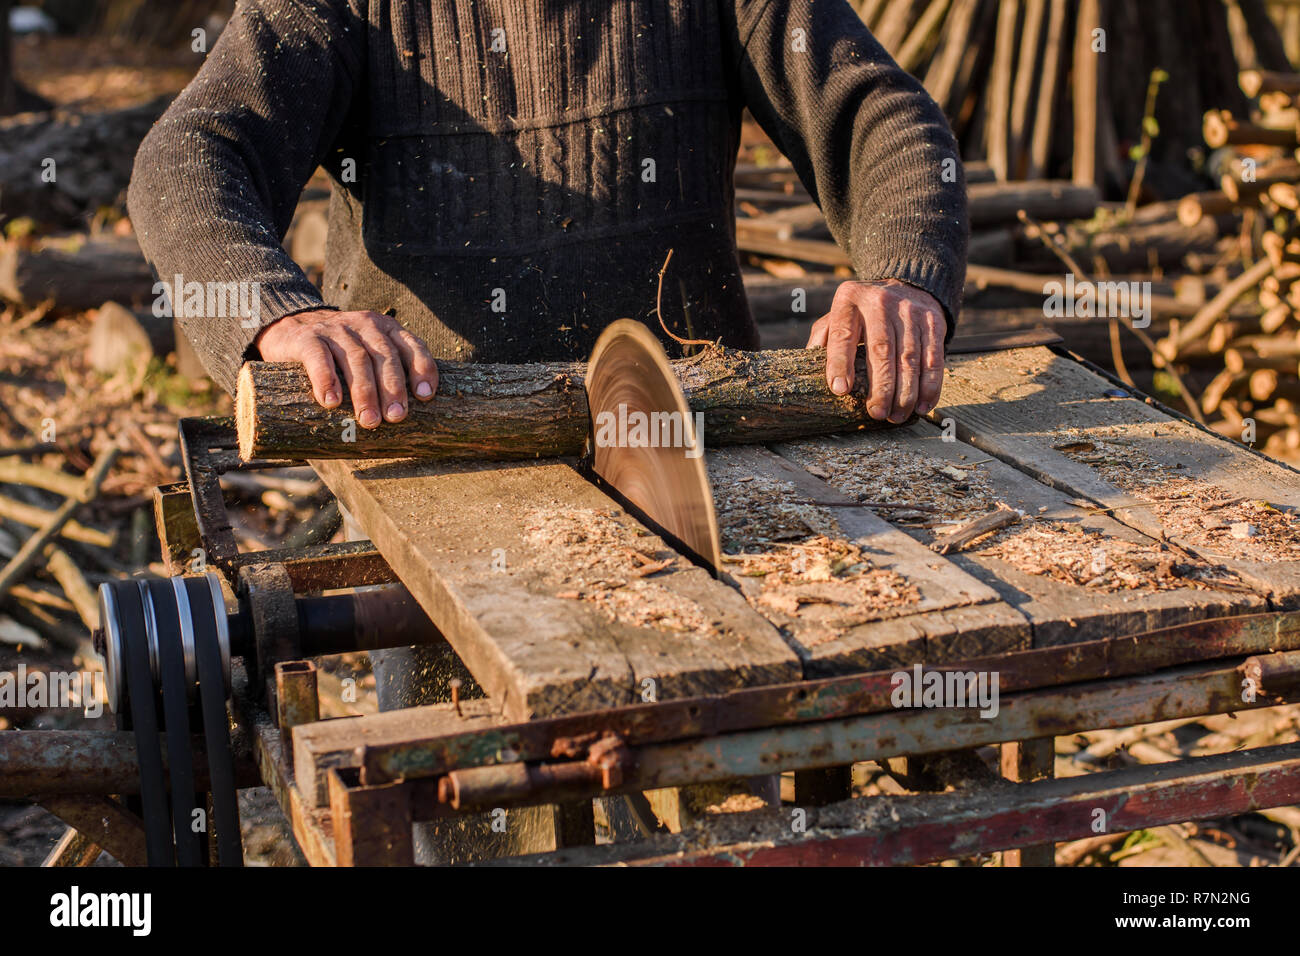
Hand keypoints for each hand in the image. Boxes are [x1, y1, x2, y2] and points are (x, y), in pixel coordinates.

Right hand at [255, 309, 437, 427]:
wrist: (289, 327)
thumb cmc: (339, 353)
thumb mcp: (368, 352)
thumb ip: (386, 371)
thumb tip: (406, 418)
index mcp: (385, 329)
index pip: (411, 345)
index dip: (421, 368)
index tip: (425, 395)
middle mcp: (364, 325)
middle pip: (384, 356)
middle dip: (392, 388)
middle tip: (396, 417)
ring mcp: (335, 329)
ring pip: (356, 359)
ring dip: (364, 391)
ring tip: (369, 420)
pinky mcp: (307, 338)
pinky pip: (319, 358)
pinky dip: (326, 380)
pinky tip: (331, 402)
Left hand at [806, 279, 946, 422]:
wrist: (906, 285)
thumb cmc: (862, 313)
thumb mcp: (838, 314)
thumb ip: (822, 338)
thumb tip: (811, 367)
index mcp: (849, 300)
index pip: (843, 334)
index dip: (841, 363)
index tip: (840, 390)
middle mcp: (880, 303)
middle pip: (881, 350)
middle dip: (881, 387)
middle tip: (877, 413)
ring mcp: (910, 311)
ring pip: (909, 358)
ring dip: (905, 393)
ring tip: (897, 416)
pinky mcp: (933, 321)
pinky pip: (934, 358)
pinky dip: (930, 386)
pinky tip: (922, 406)